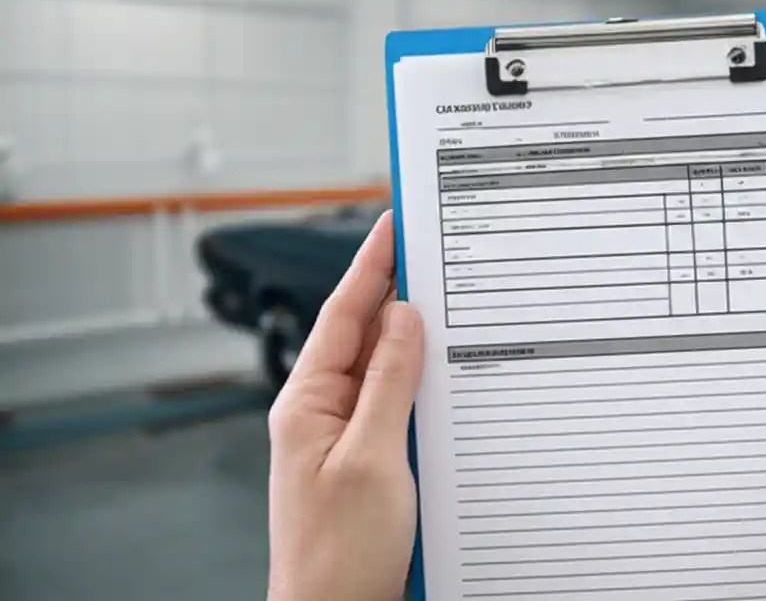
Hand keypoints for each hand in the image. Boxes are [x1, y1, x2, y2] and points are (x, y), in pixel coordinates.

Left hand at [267, 211, 423, 600]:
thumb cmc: (340, 554)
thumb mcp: (373, 457)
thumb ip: (389, 383)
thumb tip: (403, 319)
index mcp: (307, 403)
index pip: (342, 316)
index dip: (370, 267)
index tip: (392, 226)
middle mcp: (320, 414)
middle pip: (361, 337)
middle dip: (393, 293)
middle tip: (429, 253)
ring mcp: (343, 440)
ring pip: (381, 371)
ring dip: (410, 339)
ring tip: (443, 302)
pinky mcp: (367, 464)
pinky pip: (393, 406)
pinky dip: (419, 384)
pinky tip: (442, 375)